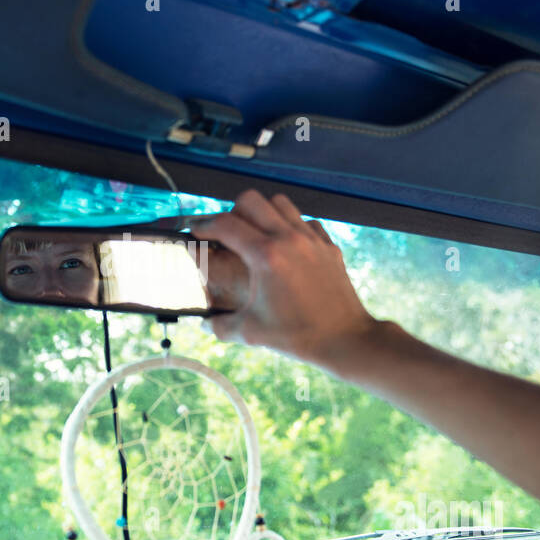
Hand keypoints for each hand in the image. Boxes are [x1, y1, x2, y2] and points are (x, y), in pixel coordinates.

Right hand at [192, 191, 378, 364]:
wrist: (345, 339)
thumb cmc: (299, 336)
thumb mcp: (251, 332)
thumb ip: (219, 324)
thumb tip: (204, 322)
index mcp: (266, 256)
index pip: (225, 224)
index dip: (203, 225)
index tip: (195, 231)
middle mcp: (289, 239)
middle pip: (251, 200)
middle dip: (232, 211)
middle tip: (226, 232)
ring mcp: (312, 239)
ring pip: (280, 203)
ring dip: (262, 213)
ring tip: (255, 234)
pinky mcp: (328, 246)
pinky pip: (305, 221)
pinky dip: (290, 226)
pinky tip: (286, 247)